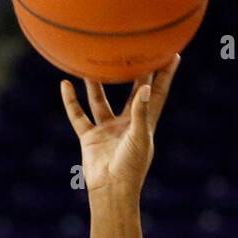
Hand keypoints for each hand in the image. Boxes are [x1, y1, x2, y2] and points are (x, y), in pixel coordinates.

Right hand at [60, 57, 179, 196]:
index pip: (157, 93)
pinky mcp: (90, 137)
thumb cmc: (130, 167)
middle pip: (131, 91)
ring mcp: (107, 130)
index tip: (173, 53)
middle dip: (133, 71)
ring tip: (92, 61)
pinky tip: (65, 84)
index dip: (165, 75)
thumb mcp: (138, 137)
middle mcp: (126, 124)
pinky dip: (71, 101)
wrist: (111, 191)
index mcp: (144, 123)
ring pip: (100, 100)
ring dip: (95, 83)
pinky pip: (78, 115)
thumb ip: (140, 112)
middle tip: (133, 47)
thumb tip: (145, 87)